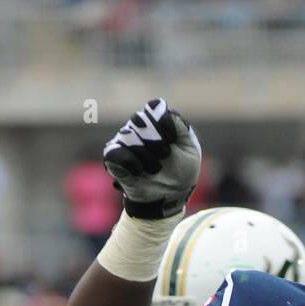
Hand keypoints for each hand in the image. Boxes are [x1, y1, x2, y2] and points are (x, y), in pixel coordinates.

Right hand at [103, 98, 200, 218]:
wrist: (170, 197)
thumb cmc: (181, 172)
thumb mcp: (190, 149)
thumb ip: (180, 126)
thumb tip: (160, 110)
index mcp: (156, 122)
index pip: (154, 108)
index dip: (164, 122)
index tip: (173, 140)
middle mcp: (138, 128)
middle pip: (140, 119)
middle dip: (156, 140)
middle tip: (165, 156)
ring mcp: (125, 142)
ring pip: (128, 135)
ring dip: (146, 155)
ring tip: (155, 169)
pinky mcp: (114, 159)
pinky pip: (114, 151)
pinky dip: (129, 161)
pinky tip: (140, 171)